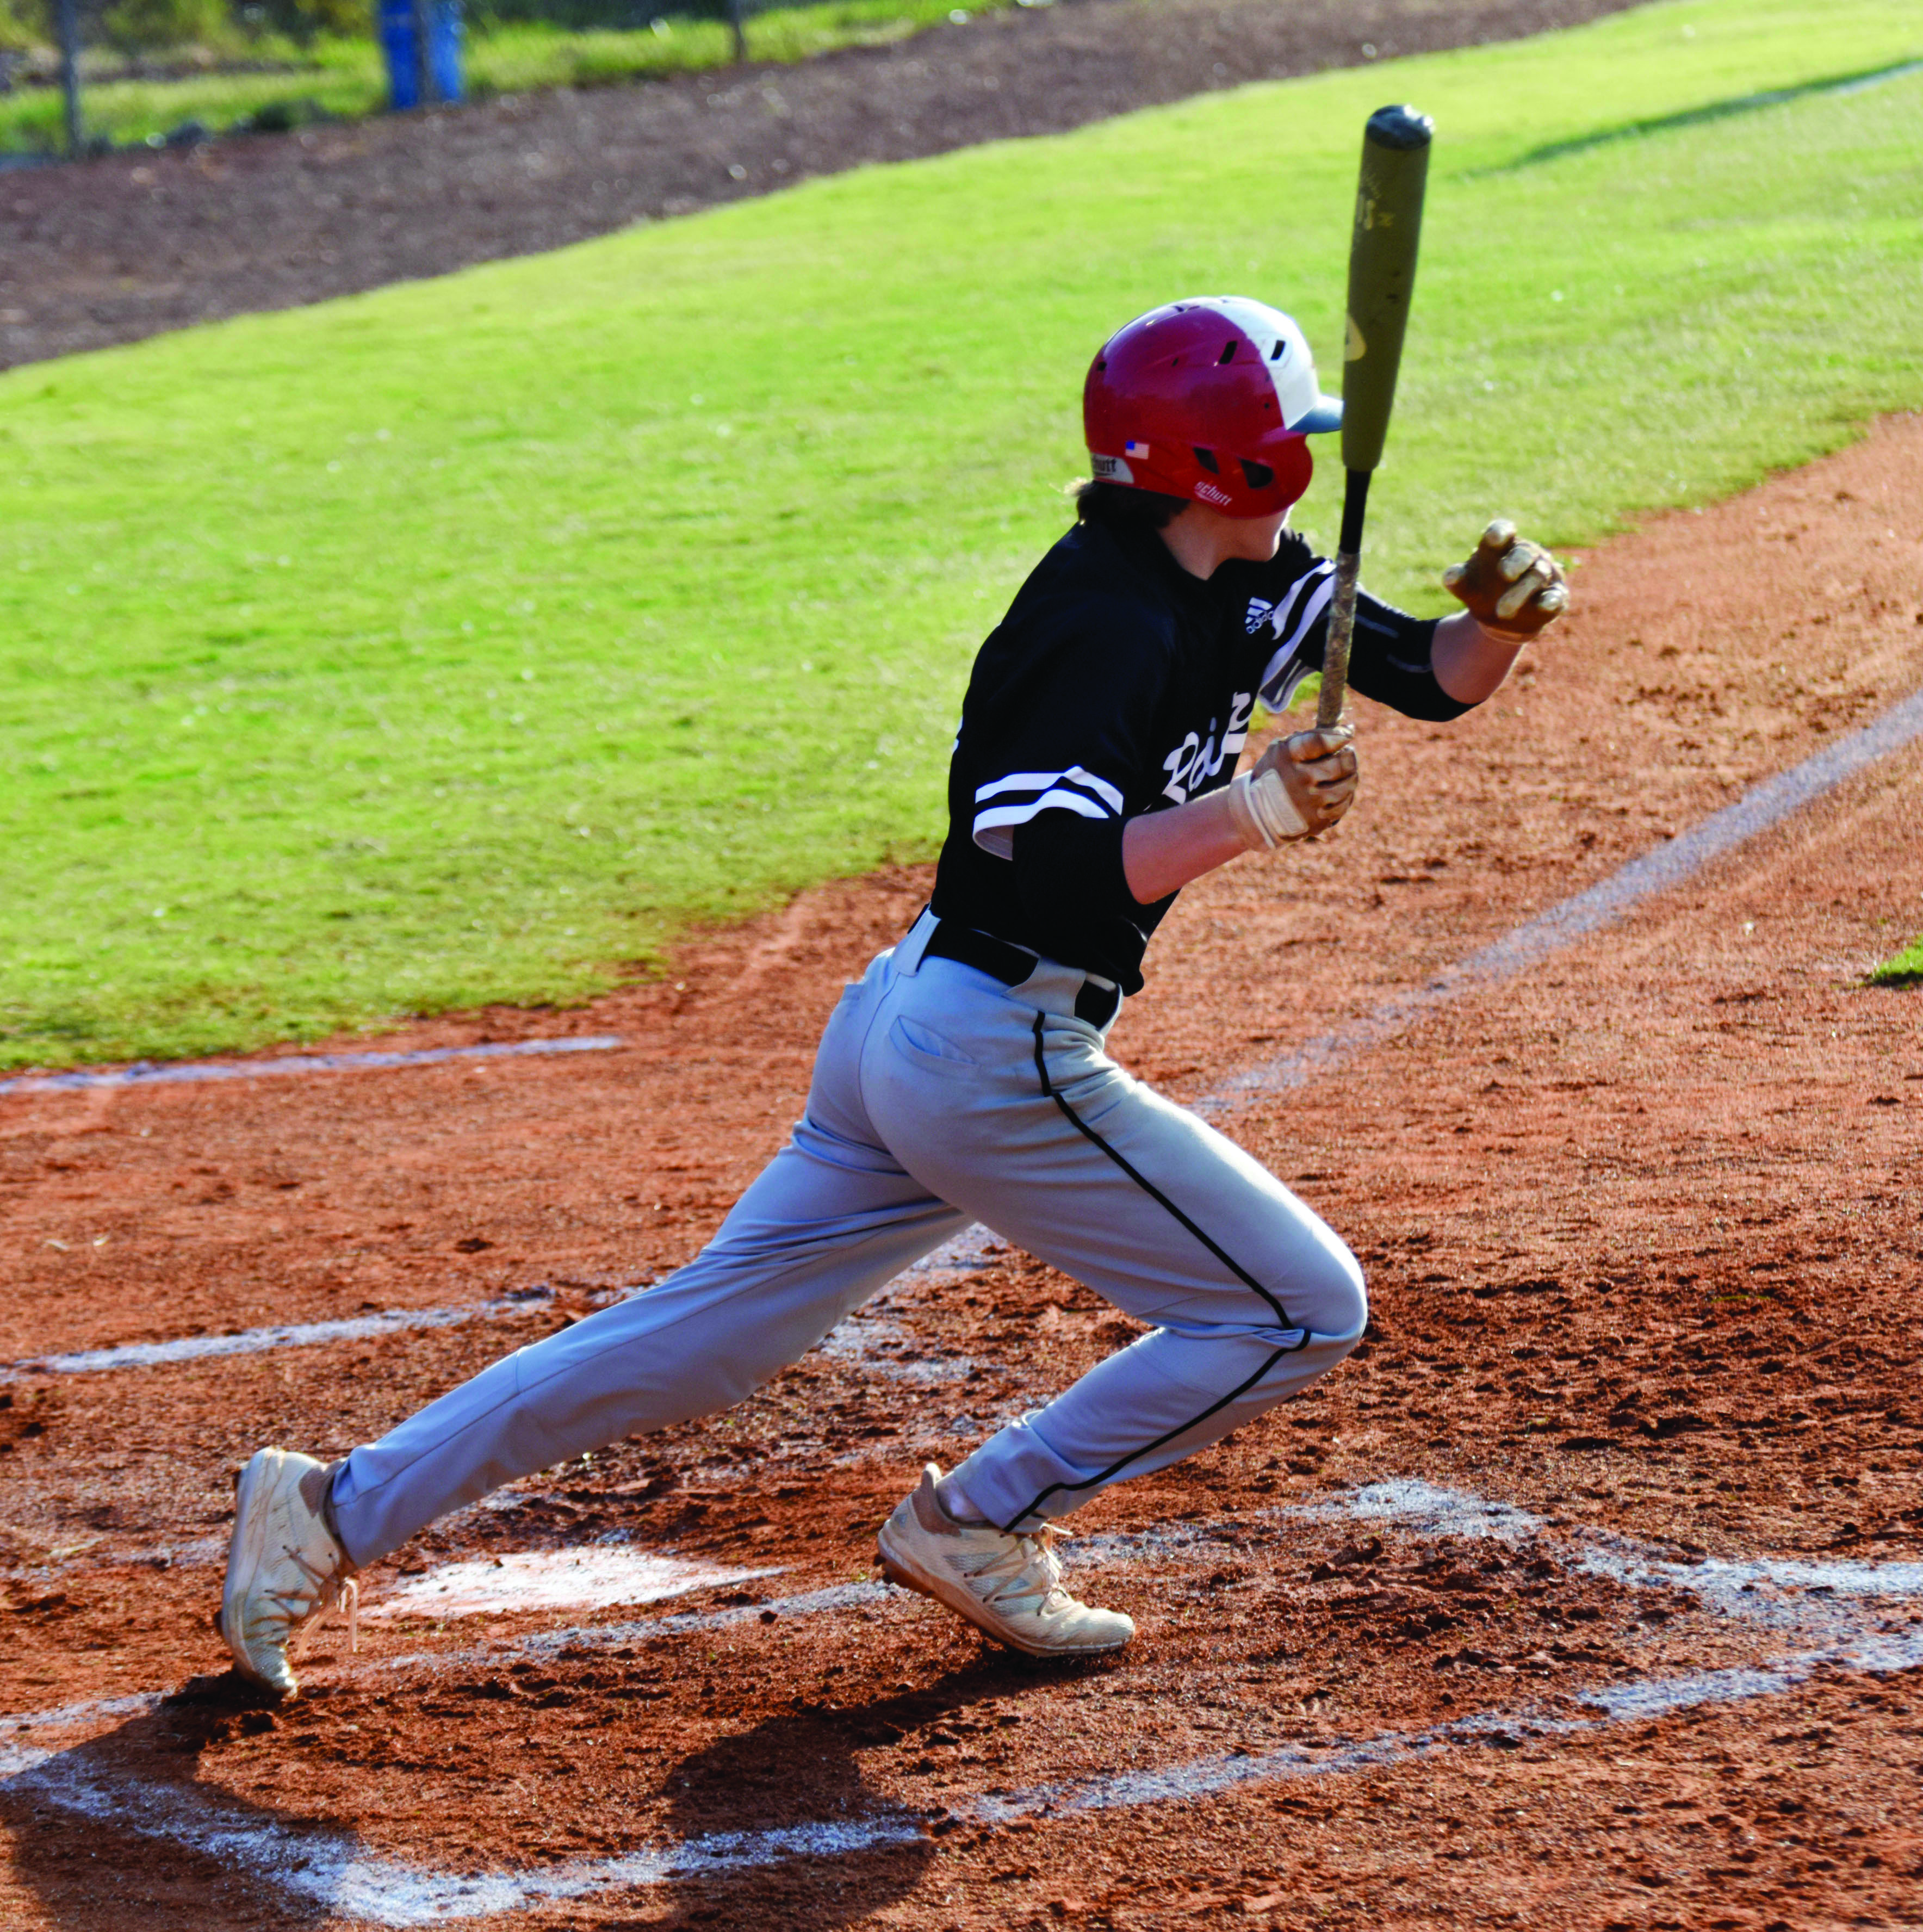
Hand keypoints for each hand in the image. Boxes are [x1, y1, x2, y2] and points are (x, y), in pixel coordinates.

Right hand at [1233, 723, 1357, 845]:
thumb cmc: (1275, 776)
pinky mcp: (1317, 820)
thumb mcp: (1279, 751)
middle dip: (1349, 755)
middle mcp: (1299, 779)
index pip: (1320, 741)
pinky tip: (1340, 790)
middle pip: (1341, 763)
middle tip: (1347, 754)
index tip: (1347, 734)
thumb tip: (1346, 730)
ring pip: (1348, 784)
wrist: (1257, 815)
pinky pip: (1344, 804)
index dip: (1339, 735)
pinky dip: (1346, 795)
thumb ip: (1307, 739)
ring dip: (1351, 775)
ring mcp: (1310, 802)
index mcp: (1287, 757)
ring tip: (1346, 772)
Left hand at [1443, 519, 1567, 638]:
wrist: (1502, 616)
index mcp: (1500, 548)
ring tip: (1502, 611)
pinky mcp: (1555, 595)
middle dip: (1515, 562)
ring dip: (1521, 592)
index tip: (1494, 538)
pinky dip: (1551, 599)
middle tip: (1504, 573)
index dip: (1500, 532)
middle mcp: (1525, 556)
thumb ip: (1459, 580)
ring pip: (1537, 576)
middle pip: (1523, 553)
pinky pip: (1556, 595)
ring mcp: (1542, 574)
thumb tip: (1449, 576)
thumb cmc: (1484, 591)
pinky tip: (1545, 604)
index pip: (1501, 531)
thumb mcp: (1468, 587)